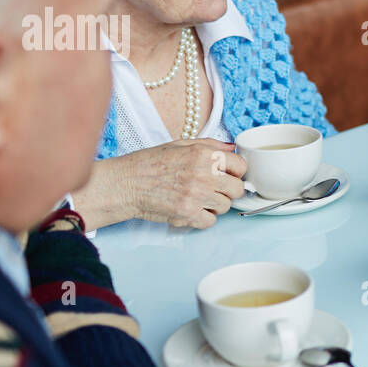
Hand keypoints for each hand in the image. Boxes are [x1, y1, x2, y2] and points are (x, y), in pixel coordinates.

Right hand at [118, 139, 246, 228]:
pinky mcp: (188, 214)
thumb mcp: (181, 145)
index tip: (228, 175)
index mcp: (204, 154)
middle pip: (237, 189)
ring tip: (198, 198)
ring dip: (215, 205)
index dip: (236, 172)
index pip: (241, 166)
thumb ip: (210, 145)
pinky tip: (192, 209)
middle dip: (228, 190)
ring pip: (225, 207)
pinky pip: (211, 221)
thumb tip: (231, 149)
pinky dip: (203, 218)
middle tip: (214, 189)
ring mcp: (197, 196)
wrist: (126, 183)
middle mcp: (203, 174)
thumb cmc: (150, 163)